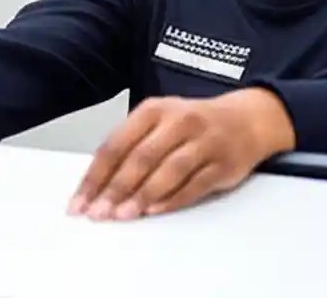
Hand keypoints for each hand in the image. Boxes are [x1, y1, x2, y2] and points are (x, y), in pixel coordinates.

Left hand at [69, 88, 294, 220]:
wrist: (247, 119)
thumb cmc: (192, 124)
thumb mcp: (159, 122)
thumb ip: (131, 147)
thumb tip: (98, 185)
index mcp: (154, 110)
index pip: (116, 144)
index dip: (95, 175)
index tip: (80, 201)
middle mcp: (178, 122)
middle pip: (140, 157)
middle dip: (115, 189)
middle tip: (97, 214)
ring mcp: (203, 142)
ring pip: (168, 170)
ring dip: (142, 195)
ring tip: (122, 215)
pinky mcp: (223, 164)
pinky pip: (194, 184)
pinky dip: (173, 199)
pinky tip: (154, 211)